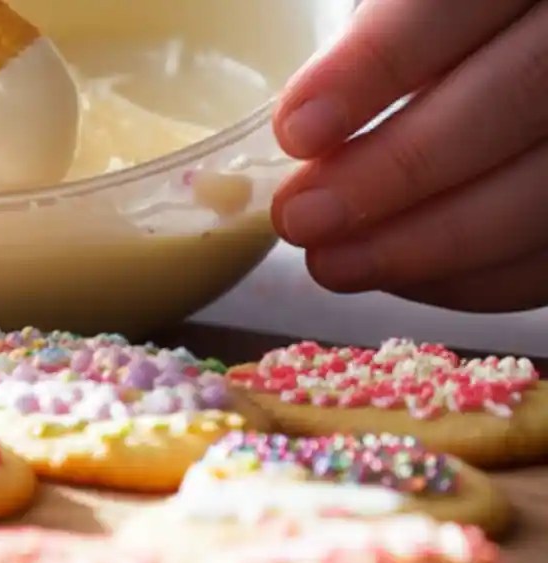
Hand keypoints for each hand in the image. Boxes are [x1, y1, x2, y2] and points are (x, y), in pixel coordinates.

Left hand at [271, 0, 547, 312]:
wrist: (512, 65)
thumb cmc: (444, 39)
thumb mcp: (408, 16)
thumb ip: (375, 51)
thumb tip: (305, 131)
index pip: (454, 2)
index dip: (377, 65)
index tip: (298, 130)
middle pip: (515, 98)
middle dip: (397, 171)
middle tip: (303, 217)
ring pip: (544, 190)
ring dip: (428, 244)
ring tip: (331, 263)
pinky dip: (473, 276)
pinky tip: (397, 275)